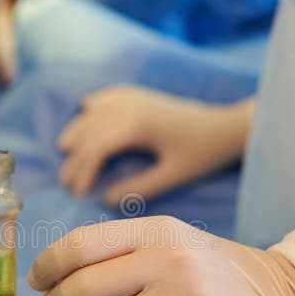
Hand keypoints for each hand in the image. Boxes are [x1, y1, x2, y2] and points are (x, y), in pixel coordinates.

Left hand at [28, 216, 294, 295]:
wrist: (287, 295)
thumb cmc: (217, 270)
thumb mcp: (174, 243)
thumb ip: (123, 255)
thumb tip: (61, 281)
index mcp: (158, 229)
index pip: (82, 243)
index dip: (48, 265)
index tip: (36, 281)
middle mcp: (168, 259)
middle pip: (84, 287)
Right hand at [58, 86, 253, 205]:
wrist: (228, 126)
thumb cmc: (203, 153)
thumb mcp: (173, 176)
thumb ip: (139, 188)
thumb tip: (106, 200)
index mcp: (136, 126)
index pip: (96, 148)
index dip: (82, 171)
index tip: (78, 194)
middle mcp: (129, 107)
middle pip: (89, 131)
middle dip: (75, 158)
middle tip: (67, 183)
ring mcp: (135, 97)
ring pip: (93, 112)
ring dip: (78, 132)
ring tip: (67, 154)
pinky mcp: (142, 95)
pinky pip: (109, 95)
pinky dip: (94, 104)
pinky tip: (85, 109)